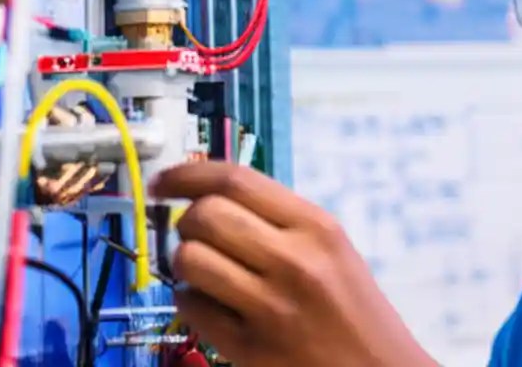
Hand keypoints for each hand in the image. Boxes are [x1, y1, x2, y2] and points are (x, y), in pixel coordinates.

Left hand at [150, 162, 436, 366]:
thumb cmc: (355, 309)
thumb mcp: (333, 249)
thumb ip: (282, 221)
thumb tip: (214, 198)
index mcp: (317, 227)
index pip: (236, 180)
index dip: (188, 175)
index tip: (166, 182)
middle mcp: (294, 260)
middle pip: (205, 215)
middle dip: (186, 221)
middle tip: (194, 234)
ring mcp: (269, 305)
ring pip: (189, 258)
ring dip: (184, 262)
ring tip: (204, 271)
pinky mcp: (249, 347)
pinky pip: (190, 307)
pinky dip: (190, 301)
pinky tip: (212, 304)